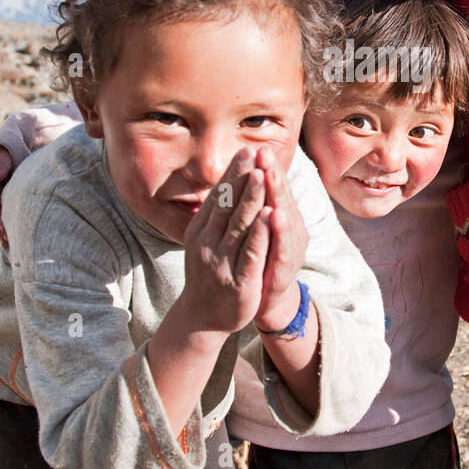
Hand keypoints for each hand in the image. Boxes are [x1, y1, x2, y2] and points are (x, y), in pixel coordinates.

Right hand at [0, 145, 13, 246]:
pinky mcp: (0, 200)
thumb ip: (1, 163)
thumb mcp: (3, 152)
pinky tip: (13, 238)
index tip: (6, 232)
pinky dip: (4, 227)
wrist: (8, 146)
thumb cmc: (7, 149)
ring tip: (11, 246)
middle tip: (10, 244)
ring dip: (0, 232)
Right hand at [179, 149, 271, 335]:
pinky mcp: (238, 280)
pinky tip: (268, 215)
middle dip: (241, 178)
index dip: (233, 173)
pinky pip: (250, 252)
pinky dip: (259, 233)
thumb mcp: (206, 240)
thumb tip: (226, 182)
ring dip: (250, 199)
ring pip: (239, 225)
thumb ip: (216, 215)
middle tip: (253, 153)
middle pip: (227, 205)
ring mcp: (221, 261)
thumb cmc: (210, 273)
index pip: (219, 196)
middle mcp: (207, 242)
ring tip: (260, 175)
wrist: (202, 317)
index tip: (246, 150)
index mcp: (201, 230)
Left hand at [252, 146, 307, 332]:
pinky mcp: (285, 268)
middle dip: (272, 173)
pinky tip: (275, 215)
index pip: (273, 188)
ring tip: (269, 175)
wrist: (267, 302)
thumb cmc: (260, 260)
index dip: (266, 168)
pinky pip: (282, 247)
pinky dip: (279, 231)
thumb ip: (256, 205)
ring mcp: (289, 247)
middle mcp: (289, 228)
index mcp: (281, 216)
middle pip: (280, 196)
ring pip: (284, 217)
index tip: (256, 146)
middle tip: (264, 152)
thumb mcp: (258, 229)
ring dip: (277, 195)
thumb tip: (247, 175)